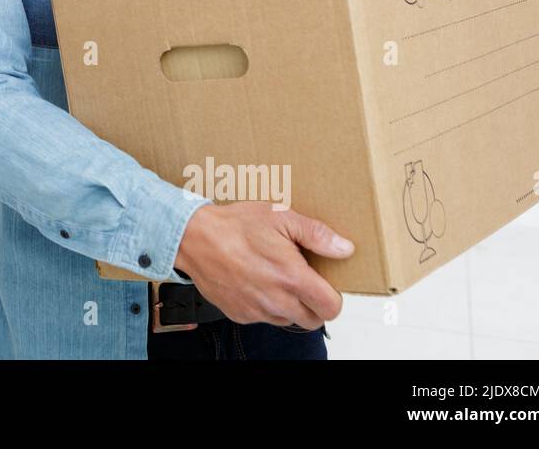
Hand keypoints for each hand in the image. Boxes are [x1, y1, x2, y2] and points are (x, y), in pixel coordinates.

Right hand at [173, 202, 352, 329]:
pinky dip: (264, 305)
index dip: (333, 297)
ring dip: (288, 305)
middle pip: (313, 320)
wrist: (194, 238)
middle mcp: (276, 301)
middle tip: (301, 280)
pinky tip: (254, 281)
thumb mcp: (280, 217)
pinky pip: (262, 317)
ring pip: (287, 319)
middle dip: (313, 304)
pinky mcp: (239, 314)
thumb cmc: (235, 225)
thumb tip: (344, 248)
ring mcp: (257, 310)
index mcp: (292, 278)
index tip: (324, 285)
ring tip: (274, 277)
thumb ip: (317, 234)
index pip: (331, 308)